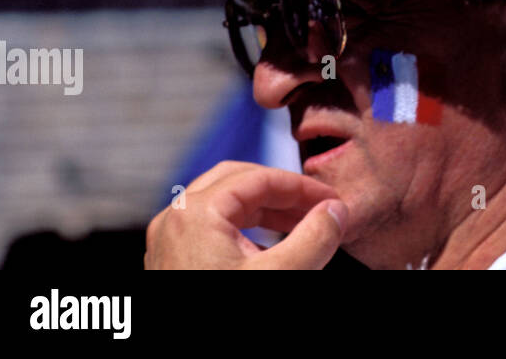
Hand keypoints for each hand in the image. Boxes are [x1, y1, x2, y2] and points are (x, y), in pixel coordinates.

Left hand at [146, 161, 347, 268]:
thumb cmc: (219, 326)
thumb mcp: (281, 276)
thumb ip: (315, 237)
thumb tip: (335, 211)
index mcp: (196, 213)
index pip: (260, 178)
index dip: (303, 187)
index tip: (332, 201)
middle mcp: (176, 220)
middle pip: (238, 183)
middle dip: (283, 194)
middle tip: (316, 208)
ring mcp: (169, 243)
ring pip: (225, 207)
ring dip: (267, 213)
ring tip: (302, 229)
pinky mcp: (172, 265)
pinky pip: (213, 232)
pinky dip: (247, 233)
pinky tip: (271, 252)